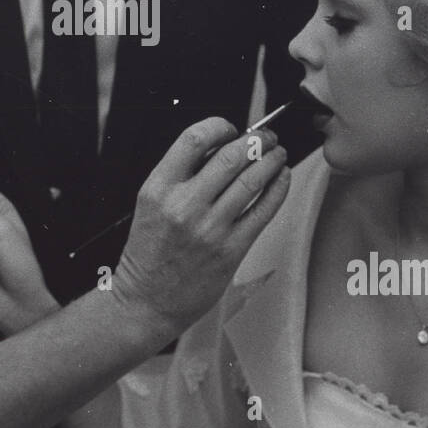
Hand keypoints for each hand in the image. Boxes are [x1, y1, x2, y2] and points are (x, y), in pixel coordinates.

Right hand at [110, 117, 290, 339]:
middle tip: (266, 138)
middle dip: (257, 140)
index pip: (194, 139)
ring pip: (252, 180)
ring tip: (278, 154)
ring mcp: (210, 228)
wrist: (146, 301)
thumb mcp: (149, 203)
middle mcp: (184, 205)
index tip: (230, 128)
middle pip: (231, 156)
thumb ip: (179, 176)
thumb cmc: (148, 253)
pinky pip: (264, 210)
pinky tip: (281, 179)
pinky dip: (278, 189)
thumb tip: (219, 148)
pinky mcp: (231, 249)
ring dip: (271, 160)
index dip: (219, 126)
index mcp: (158, 188)